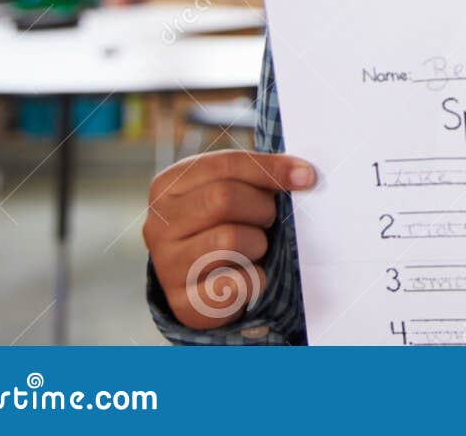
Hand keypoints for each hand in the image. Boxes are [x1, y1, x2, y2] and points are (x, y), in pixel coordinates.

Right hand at [142, 149, 314, 330]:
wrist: (202, 283)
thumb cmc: (225, 225)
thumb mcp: (234, 191)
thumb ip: (261, 176)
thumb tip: (304, 175)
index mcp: (170, 185)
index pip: (225, 165)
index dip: (271, 169)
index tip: (307, 176)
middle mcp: (158, 223)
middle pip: (224, 199)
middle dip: (261, 209)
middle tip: (268, 219)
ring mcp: (165, 263)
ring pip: (229, 239)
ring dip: (258, 243)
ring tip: (255, 247)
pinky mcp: (181, 301)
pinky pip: (235, 283)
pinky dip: (256, 278)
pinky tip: (250, 274)